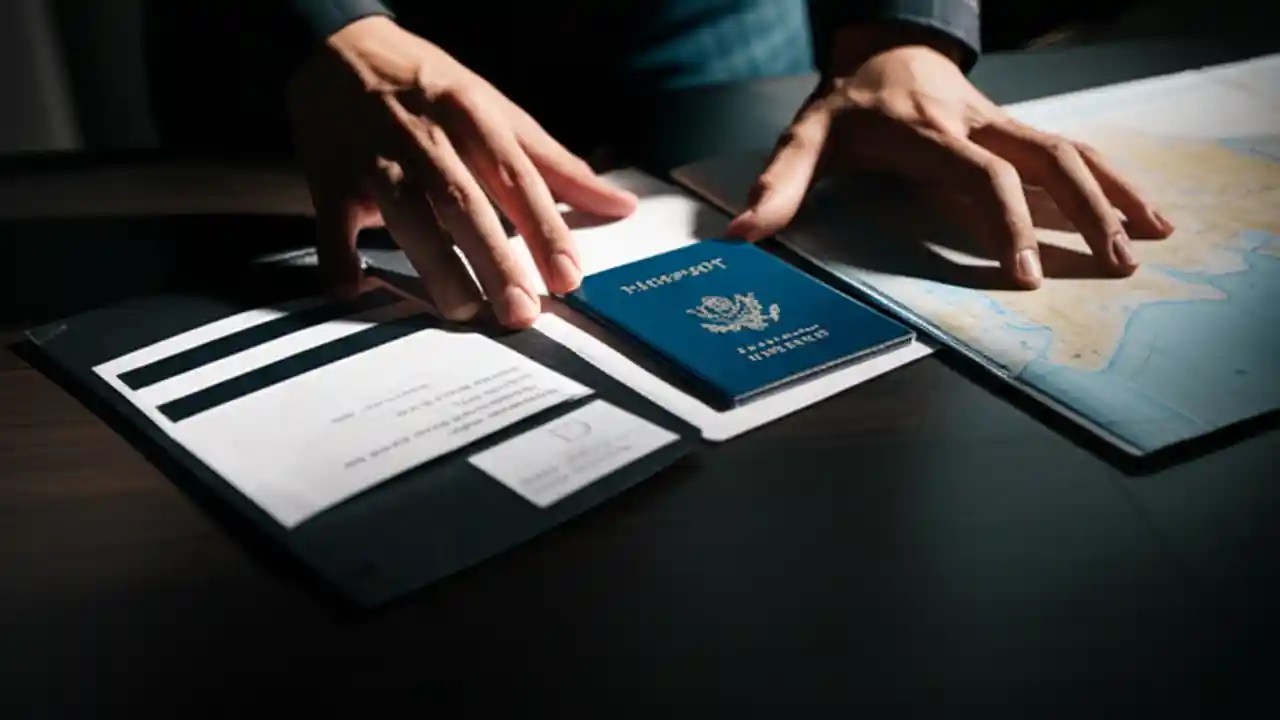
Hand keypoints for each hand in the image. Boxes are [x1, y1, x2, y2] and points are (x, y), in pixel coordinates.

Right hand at [288, 17, 637, 325]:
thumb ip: (557, 166)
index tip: (569, 276)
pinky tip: (352, 289)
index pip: (517, 178)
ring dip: (433, 266)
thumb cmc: (434, 90)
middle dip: (494, 260)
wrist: (339, 49)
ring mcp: (374, 158)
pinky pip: (332, 221)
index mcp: (473, 117)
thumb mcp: (499, 113)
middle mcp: (426, 137)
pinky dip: (339, 256)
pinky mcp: (329, 177)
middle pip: (463, 203)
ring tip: (463, 310)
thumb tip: (621, 205)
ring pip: (405, 216)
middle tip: (521, 312)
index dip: (545, 229)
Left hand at [727, 27, 1174, 288]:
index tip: (1026, 273)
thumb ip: (780, 184)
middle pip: (1045, 161)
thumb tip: (744, 233)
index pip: (980, 178)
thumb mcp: (805, 136)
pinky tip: (1143, 211)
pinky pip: (1072, 151)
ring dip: (1112, 194)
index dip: (1007, 222)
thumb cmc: (847, 103)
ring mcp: (1003, 126)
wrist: (882, 49)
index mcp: (928, 135)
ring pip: (1070, 152)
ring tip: (1150, 240)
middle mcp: (976, 127)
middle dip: (1082, 212)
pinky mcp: (1015, 131)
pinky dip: (1112, 179)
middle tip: (1112, 266)